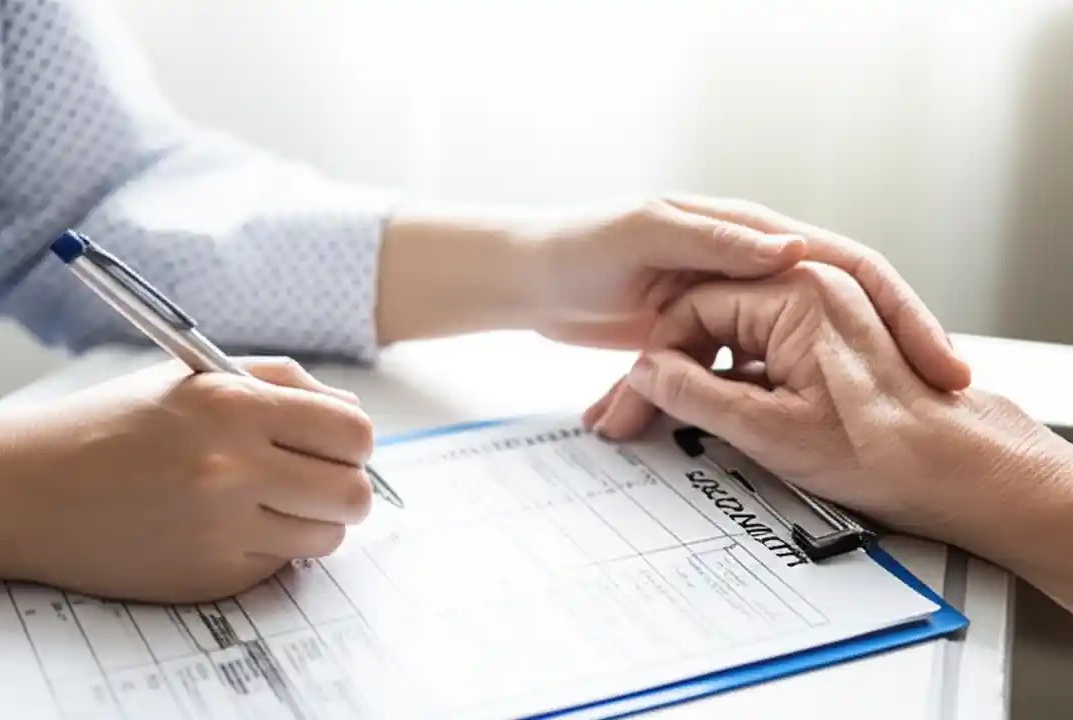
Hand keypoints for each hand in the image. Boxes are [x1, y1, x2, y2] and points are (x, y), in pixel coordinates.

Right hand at [0, 358, 373, 602]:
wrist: (31, 488)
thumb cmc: (115, 425)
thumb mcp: (196, 376)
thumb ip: (282, 383)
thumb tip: (352, 416)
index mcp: (233, 406)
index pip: (352, 434)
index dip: (353, 441)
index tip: (337, 444)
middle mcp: (233, 469)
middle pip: (353, 494)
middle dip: (347, 486)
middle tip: (317, 479)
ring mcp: (223, 530)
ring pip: (327, 537)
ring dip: (312, 521)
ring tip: (268, 502)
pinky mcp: (209, 577)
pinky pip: (279, 565)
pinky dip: (267, 547)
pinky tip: (225, 526)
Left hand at [522, 195, 969, 398]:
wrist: (527, 278)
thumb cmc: (579, 245)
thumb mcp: (649, 234)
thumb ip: (716, 242)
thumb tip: (792, 249)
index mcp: (748, 233)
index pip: (846, 264)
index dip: (900, 310)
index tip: (935, 363)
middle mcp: (746, 267)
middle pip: (833, 315)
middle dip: (876, 363)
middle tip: (924, 409)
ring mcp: (724, 308)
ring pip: (788, 354)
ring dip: (811, 395)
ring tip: (855, 441)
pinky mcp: (697, 340)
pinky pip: (740, 375)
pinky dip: (749, 405)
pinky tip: (771, 437)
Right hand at [591, 263, 1072, 605]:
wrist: (963, 474)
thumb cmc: (886, 450)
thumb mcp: (769, 428)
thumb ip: (695, 395)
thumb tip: (647, 376)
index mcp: (799, 290)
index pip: (692, 309)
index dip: (655, 359)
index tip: (636, 397)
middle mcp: (812, 288)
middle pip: (708, 322)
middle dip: (666, 374)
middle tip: (628, 417)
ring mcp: (820, 315)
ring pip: (728, 341)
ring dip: (691, 383)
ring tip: (652, 422)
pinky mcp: (826, 345)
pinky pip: (755, 355)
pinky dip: (726, 387)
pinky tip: (702, 421)